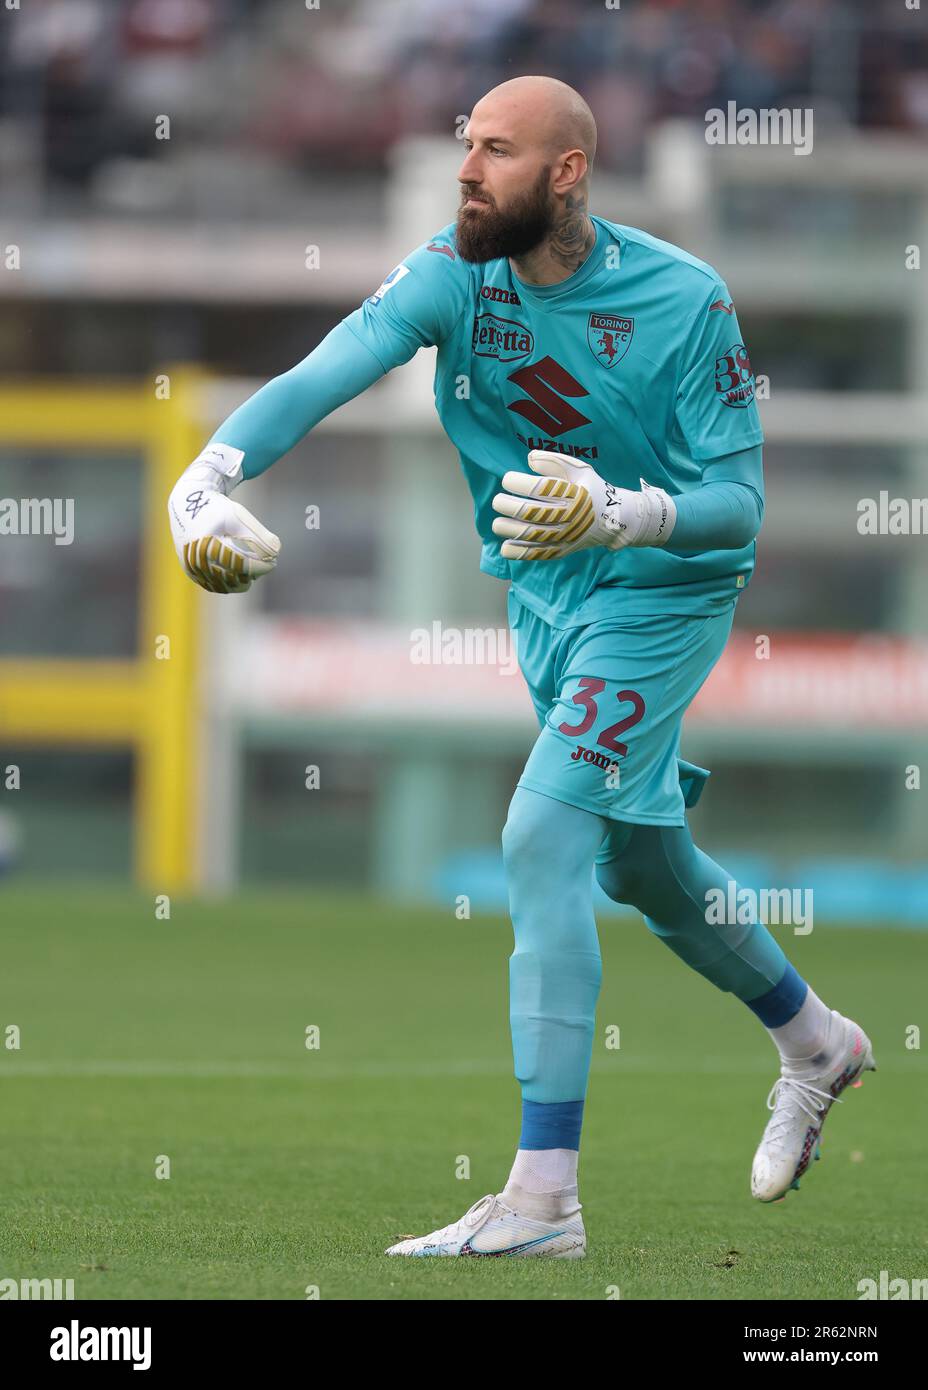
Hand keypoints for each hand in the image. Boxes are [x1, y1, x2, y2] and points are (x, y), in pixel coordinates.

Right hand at [168, 444, 280, 593]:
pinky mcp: (193, 574)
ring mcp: (193, 570)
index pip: (241, 565)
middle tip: (266, 560)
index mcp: (206, 545)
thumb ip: (258, 534)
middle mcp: (196, 561)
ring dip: (245, 577)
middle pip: (236, 578)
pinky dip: (232, 580)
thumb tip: (276, 552)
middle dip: (255, 571)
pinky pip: (218, 586)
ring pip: (229, 586)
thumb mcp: (238, 516)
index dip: (262, 566)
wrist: (186, 506)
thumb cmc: (215, 508)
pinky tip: (241, 568)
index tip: (274, 560)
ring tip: (252, 561)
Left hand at [491, 450, 675, 560]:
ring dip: (510, 530)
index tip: (507, 480)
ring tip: (497, 524)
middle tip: (498, 501)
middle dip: (508, 506)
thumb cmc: (593, 489)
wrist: (616, 519)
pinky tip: (505, 547)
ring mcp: (566, 535)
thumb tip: (529, 459)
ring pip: (532, 535)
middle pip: (532, 512)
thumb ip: (554, 461)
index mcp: (572, 493)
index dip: (518, 483)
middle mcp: (569, 515)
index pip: (540, 488)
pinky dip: (520, 553)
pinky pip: (539, 554)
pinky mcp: (564, 550)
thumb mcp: (580, 469)